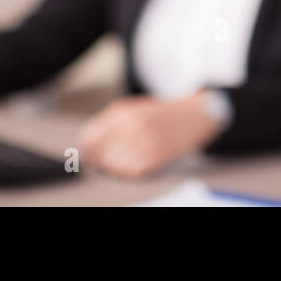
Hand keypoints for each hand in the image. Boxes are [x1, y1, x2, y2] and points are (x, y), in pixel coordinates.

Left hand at [77, 91, 225, 179]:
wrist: (193, 116)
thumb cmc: (160, 114)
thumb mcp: (132, 109)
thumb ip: (109, 125)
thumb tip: (87, 147)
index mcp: (122, 112)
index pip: (90, 137)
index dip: (87, 150)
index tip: (89, 156)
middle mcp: (132, 126)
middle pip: (101, 154)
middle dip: (101, 161)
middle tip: (107, 161)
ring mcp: (146, 141)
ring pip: (115, 166)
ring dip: (115, 168)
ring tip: (124, 161)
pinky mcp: (158, 155)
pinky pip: (133, 172)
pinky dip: (130, 172)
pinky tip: (136, 164)